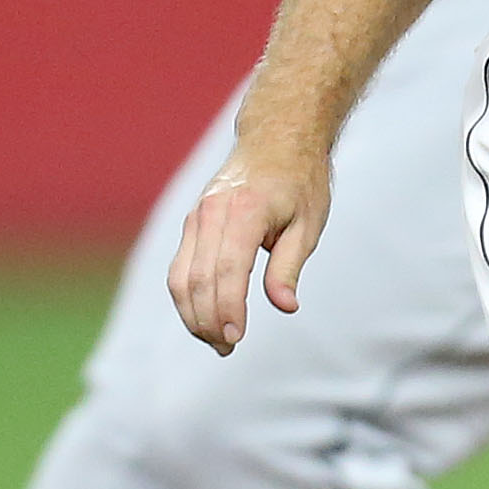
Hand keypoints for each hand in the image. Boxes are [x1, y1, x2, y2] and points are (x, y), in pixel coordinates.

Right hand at [167, 151, 329, 354]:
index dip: (228, 308)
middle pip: (197, 278)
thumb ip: (290, 265)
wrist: (275, 139)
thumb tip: (285, 306)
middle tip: (227, 349)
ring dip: (193, 314)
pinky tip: (205, 318)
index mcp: (245, 211)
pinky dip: (187, 297)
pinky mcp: (192, 223)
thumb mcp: (308, 222)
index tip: (236, 338)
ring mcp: (197, 216)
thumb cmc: (300, 181)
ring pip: (179, 276)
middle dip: (208, 320)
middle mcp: (212, 212)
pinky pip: (179, 267)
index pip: (227, 269)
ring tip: (216, 341)